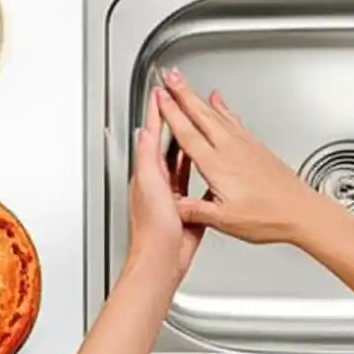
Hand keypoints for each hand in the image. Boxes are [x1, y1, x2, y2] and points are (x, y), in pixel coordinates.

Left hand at [126, 88, 201, 280]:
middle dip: (172, 124)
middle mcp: (158, 182)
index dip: (156, 114)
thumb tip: (144, 130)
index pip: (151, 135)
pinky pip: (196, 184)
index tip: (160, 93)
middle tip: (178, 103)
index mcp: (148, 173)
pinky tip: (209, 167)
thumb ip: (148, 157)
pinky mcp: (188, 207)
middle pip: (166, 146)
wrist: (162, 260)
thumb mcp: (150, 185)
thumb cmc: (152, 229)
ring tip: (195, 126)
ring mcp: (173, 194)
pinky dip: (201, 171)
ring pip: (181, 163)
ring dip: (187, 144)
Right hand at [156, 68, 331, 244]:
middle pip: (200, 114)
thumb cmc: (269, 217)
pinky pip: (233, 120)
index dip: (171, 113)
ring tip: (185, 82)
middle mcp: (230, 150)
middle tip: (169, 76)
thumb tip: (171, 205)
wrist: (303, 212)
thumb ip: (194, 211)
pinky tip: (218, 101)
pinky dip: (222, 107)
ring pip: (215, 113)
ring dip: (197, 96)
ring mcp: (244, 145)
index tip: (159, 96)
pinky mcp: (255, 146)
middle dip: (182, 93)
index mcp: (217, 165)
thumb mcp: (225, 221)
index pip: (188, 133)